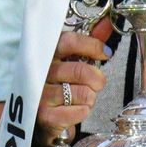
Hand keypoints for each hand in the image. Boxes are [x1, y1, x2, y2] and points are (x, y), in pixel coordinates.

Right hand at [38, 18, 113, 146]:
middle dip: (97, 79)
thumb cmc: (58, 87)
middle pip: (81, 71)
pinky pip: (80, 111)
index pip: (69, 42)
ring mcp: (41, 95)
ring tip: (83, 99)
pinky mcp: (46, 116)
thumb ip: (87, 45)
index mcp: (44, 55)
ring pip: (84, 93)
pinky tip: (75, 111)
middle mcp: (39, 73)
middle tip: (98, 83)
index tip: (105, 54)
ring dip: (90, 97)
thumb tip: (106, 26)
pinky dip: (84, 111)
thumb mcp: (69, 63)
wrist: (40, 121)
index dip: (92, 46)